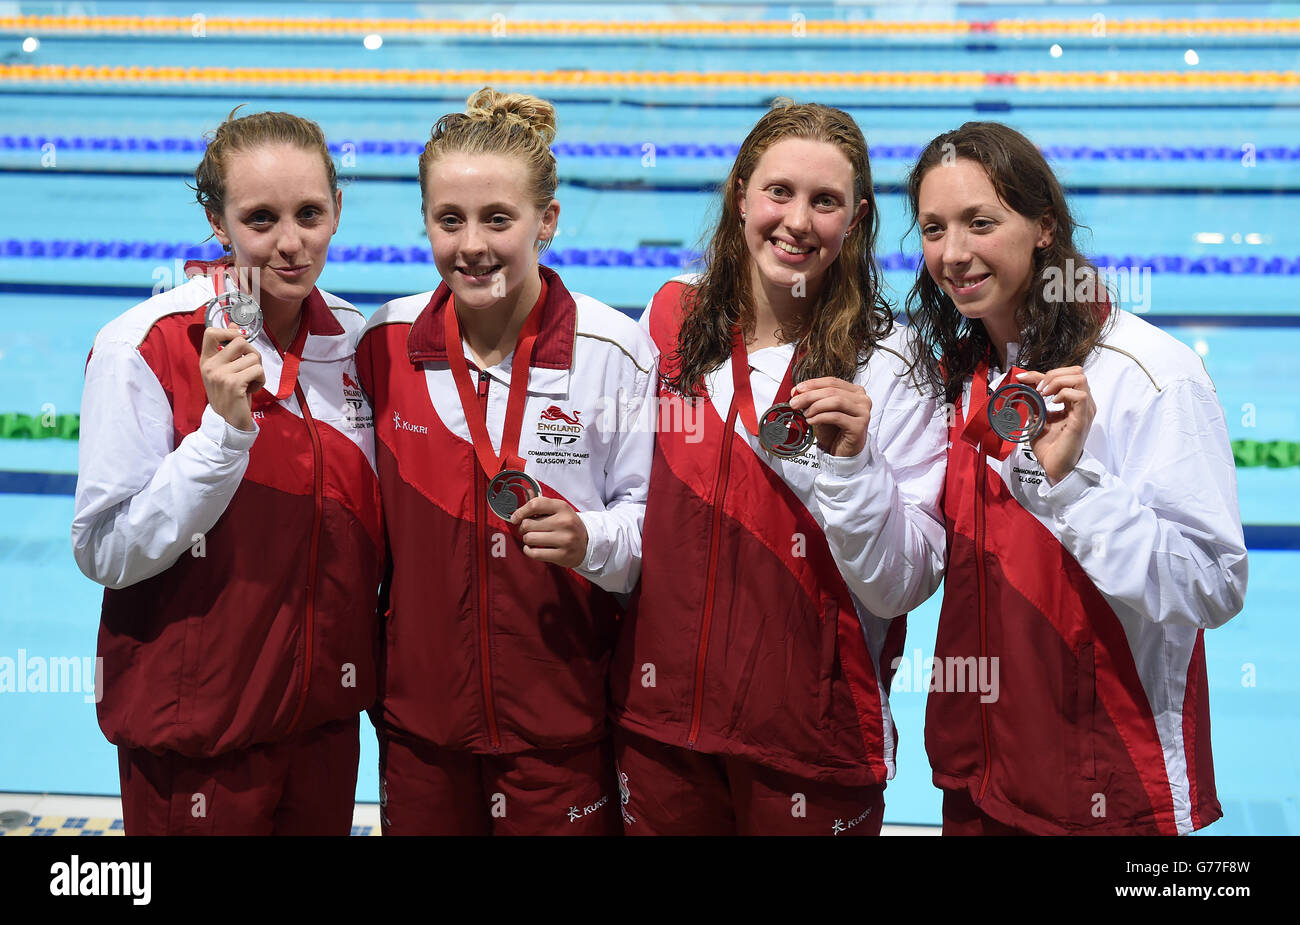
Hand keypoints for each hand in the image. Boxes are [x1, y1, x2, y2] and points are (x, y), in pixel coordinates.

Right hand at [200, 325, 265, 431]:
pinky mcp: (233, 384)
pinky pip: (258, 370)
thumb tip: (234, 325)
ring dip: (258, 370)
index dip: (230, 332)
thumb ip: (228, 348)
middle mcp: (210, 366)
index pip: (211, 332)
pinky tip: (252, 390)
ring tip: (249, 383)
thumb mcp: (227, 370)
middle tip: (250, 369)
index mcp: (206, 361)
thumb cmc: (231, 395)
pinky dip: (261, 380)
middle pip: (240, 341)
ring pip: (253, 357)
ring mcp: (220, 375)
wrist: (228, 423)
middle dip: (253, 354)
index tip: (240, 342)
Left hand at [510, 496, 588, 567]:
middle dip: (523, 527)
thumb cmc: (568, 525)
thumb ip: (542, 502)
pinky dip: (528, 551)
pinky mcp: (562, 555)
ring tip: (532, 538)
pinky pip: (534, 553)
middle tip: (526, 529)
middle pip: (528, 524)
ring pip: (529, 538)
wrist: (587, 543)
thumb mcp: (559, 510)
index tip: (515, 518)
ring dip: (526, 539)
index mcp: (562, 508)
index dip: (520, 511)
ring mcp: (564, 540)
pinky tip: (532, 548)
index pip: (535, 505)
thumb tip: (527, 491)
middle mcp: (564, 522)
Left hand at [788, 377, 871, 457]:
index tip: (797, 389)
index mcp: (855, 392)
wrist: (843, 453)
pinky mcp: (859, 426)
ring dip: (816, 406)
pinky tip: (811, 421)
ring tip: (805, 414)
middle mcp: (862, 400)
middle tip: (795, 402)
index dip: (813, 384)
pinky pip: (836, 417)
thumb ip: (813, 400)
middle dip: (810, 396)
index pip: (832, 381)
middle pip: (832, 391)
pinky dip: (820, 417)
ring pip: (836, 401)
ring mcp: (863, 412)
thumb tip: (797, 392)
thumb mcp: (821, 411)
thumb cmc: (835, 432)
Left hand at [1014, 367, 1095, 483]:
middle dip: (1053, 374)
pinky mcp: (1082, 419)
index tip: (1022, 377)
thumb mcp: (1037, 417)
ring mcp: (1085, 410)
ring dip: (1057, 382)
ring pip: (1080, 379)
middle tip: (1038, 388)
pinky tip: (1052, 403)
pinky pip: (1080, 396)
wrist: (1054, 466)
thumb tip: (1024, 383)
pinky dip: (1063, 394)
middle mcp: (1083, 404)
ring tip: (1043, 393)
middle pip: (1077, 372)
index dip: (1043, 373)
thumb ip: (1034, 400)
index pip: (1065, 376)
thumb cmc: (1049, 446)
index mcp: (1074, 402)